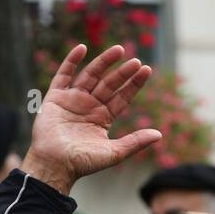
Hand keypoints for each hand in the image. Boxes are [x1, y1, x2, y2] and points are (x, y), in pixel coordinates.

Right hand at [21, 44, 162, 195]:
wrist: (55, 165)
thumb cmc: (83, 162)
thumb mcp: (114, 152)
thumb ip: (135, 142)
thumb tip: (159, 135)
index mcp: (103, 117)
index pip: (122, 97)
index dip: (134, 84)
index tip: (146, 70)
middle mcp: (89, 106)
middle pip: (109, 84)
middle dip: (122, 72)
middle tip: (136, 60)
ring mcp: (72, 100)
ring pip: (90, 75)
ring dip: (103, 62)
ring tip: (118, 50)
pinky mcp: (55, 97)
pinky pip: (63, 75)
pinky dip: (71, 61)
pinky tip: (82, 48)